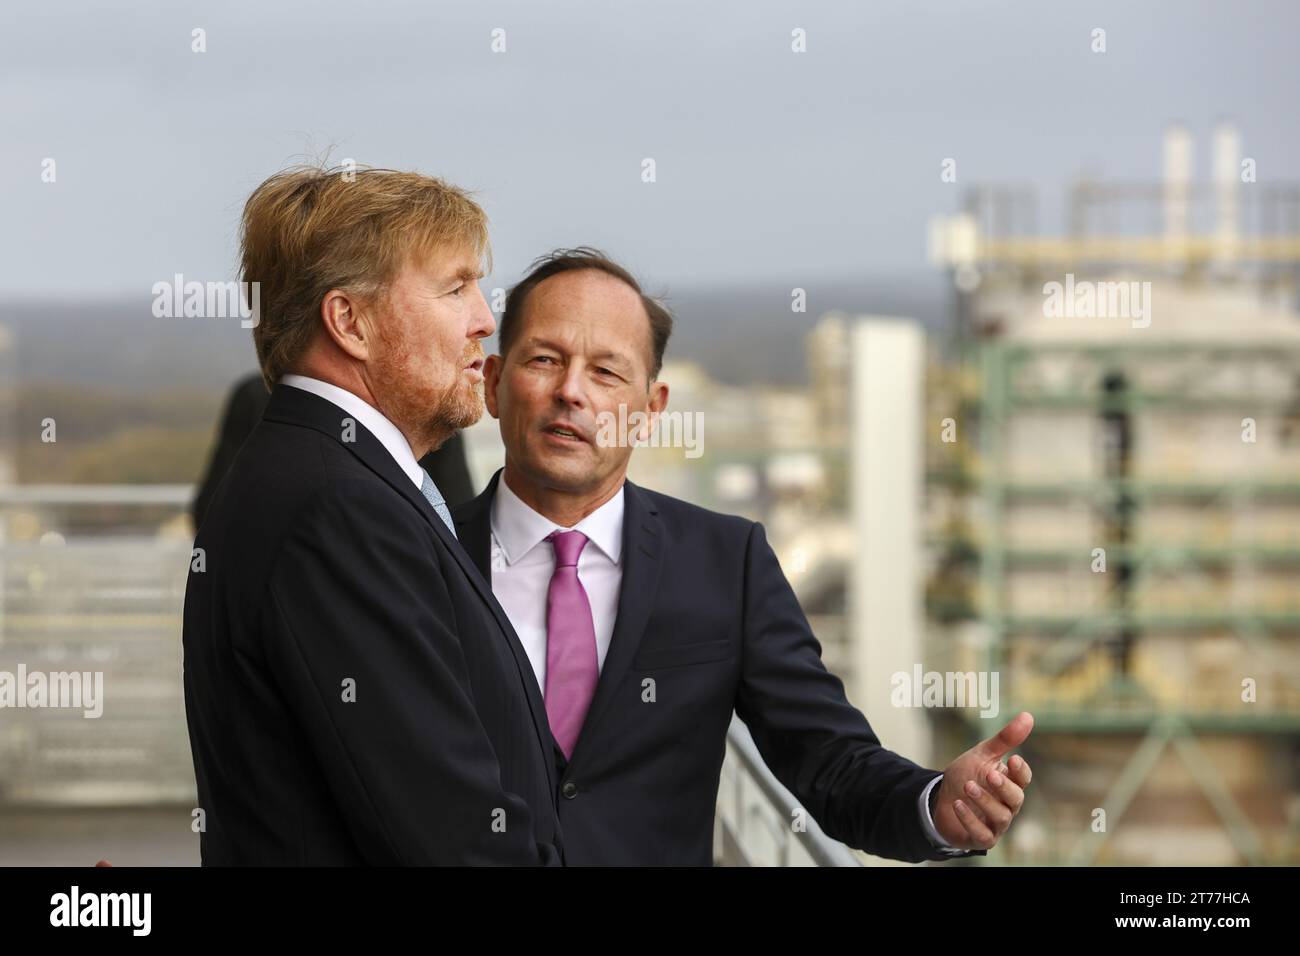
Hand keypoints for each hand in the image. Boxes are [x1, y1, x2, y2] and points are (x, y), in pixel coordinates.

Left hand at [932, 711, 1033, 850]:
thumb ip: (1005, 739)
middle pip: (1016, 799)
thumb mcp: (982, 754)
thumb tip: (1028, 715)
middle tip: (990, 774)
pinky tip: (958, 805)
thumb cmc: (967, 775)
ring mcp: (996, 823)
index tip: (1014, 759)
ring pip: (1001, 816)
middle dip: (1004, 787)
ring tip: (968, 786)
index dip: (1021, 772)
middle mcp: (1007, 805)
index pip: (1024, 779)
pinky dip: (970, 820)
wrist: (941, 799)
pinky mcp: (981, 838)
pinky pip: (982, 834)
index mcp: (1010, 783)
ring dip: (985, 801)